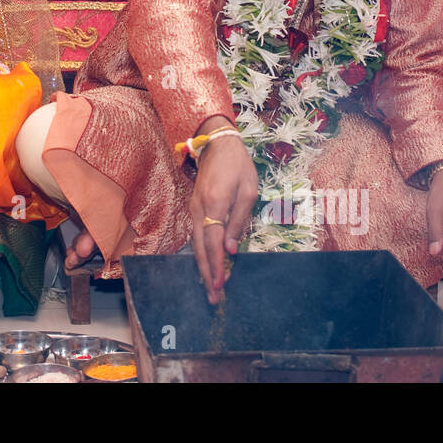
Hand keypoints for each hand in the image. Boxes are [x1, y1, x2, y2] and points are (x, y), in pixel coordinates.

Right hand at [189, 134, 259, 304]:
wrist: (218, 144)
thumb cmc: (238, 166)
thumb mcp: (248, 191)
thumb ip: (239, 221)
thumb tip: (231, 249)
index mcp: (214, 205)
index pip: (213, 243)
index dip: (216, 265)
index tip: (219, 285)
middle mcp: (199, 210)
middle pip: (200, 248)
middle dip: (206, 274)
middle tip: (213, 297)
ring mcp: (194, 209)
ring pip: (196, 244)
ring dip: (202, 266)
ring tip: (209, 287)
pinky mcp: (194, 208)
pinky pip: (196, 235)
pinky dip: (201, 253)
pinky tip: (206, 264)